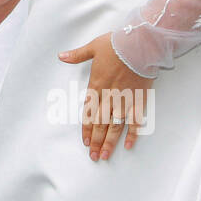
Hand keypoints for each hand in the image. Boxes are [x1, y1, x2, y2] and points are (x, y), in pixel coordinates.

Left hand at [59, 32, 153, 161]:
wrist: (139, 44)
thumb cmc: (116, 45)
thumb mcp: (93, 47)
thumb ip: (77, 55)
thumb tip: (61, 56)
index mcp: (96, 85)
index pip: (88, 112)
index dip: (86, 129)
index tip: (85, 142)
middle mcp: (109, 96)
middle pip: (100, 123)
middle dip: (95, 141)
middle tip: (93, 156)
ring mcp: (124, 100)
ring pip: (115, 126)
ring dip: (110, 142)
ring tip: (105, 155)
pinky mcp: (139, 100)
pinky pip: (136, 121)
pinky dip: (133, 134)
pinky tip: (128, 146)